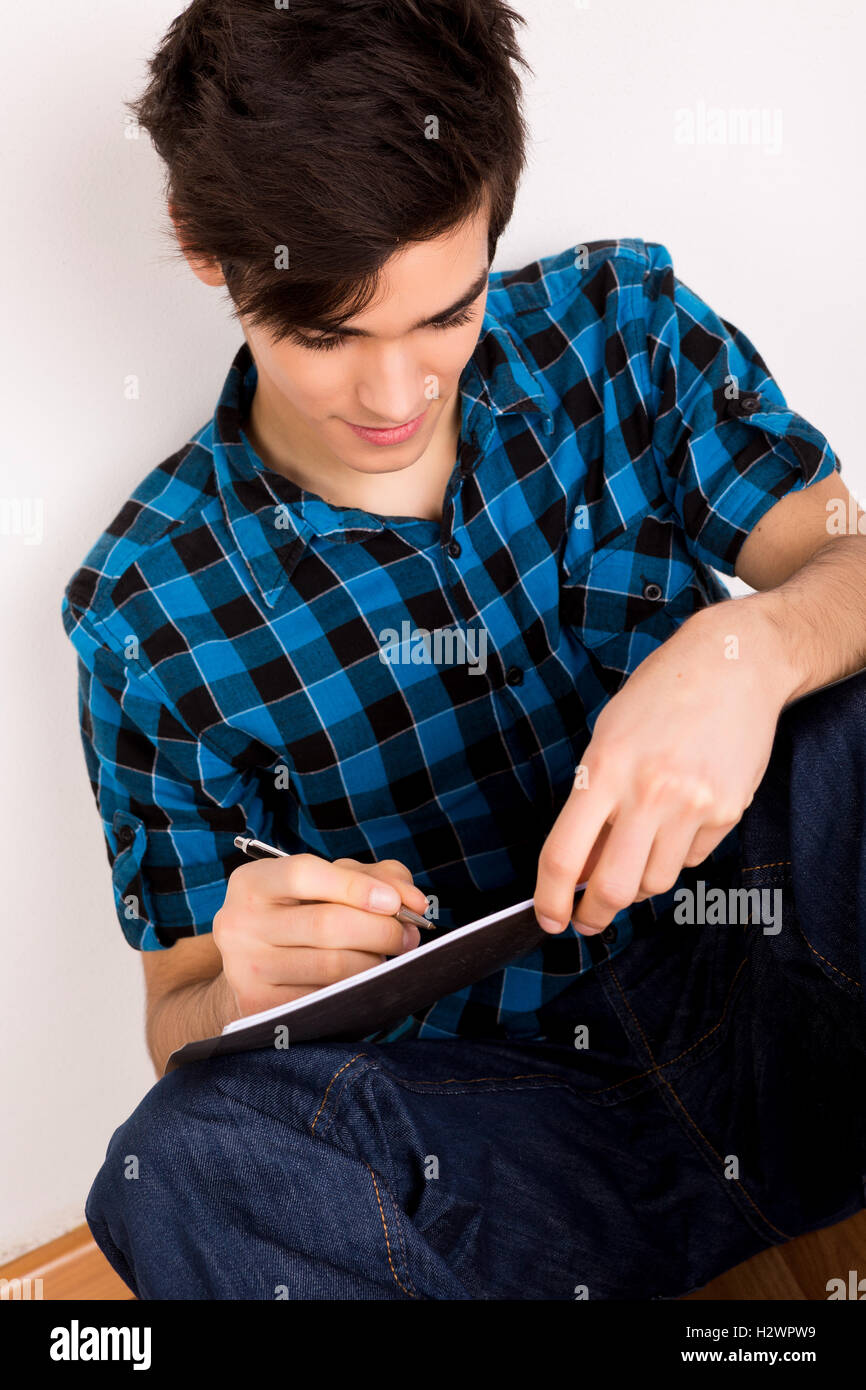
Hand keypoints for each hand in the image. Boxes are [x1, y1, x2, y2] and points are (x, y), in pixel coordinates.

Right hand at [213, 853, 429, 1017]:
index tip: (393, 902)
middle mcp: (239, 923)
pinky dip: (355, 991)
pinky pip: (325, 999)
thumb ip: (375, 878)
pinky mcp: (259, 1007)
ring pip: (331, 966)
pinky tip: (364, 983)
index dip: (354, 886)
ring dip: (373, 963)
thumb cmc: (301, 915)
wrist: (255, 968)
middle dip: (380, 930)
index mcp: (253, 882)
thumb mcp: (330, 884)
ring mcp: (245, 968)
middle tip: (408, 936)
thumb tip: (413, 902)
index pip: (303, 874)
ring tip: (386, 958)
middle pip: (325, 924)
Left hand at [533, 599, 796, 934]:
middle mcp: (648, 792)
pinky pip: (692, 859)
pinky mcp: (728, 812)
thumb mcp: (607, 737)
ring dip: (639, 881)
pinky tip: (679, 818)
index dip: (550, 899)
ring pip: (656, 882)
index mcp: (604, 769)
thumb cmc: (659, 696)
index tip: (550, 918)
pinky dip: (677, 853)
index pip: (564, 855)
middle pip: (613, 888)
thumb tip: (582, 869)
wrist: (732, 664)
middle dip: (595, 914)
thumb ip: (592, 801)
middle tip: (588, 918)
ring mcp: (693, 805)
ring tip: (636, 850)